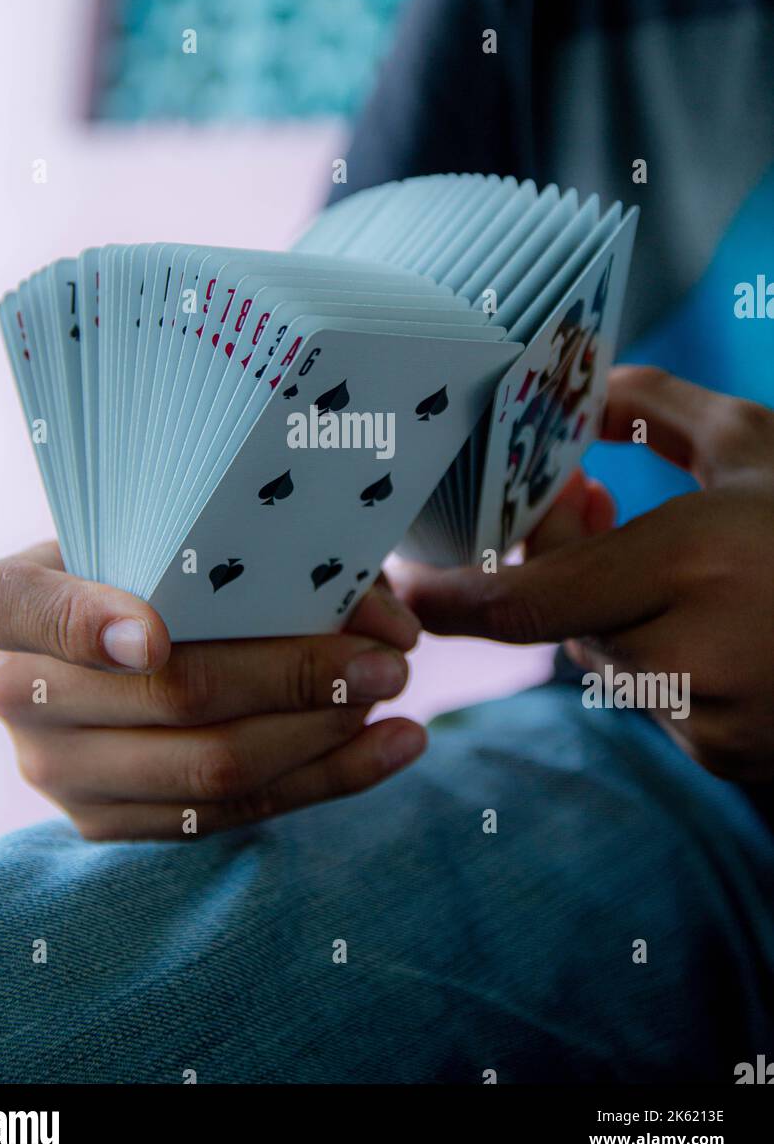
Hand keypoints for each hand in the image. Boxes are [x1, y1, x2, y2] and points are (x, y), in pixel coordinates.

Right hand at [0, 545, 424, 839]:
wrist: (120, 638)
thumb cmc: (159, 565)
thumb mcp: (180, 538)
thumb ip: (266, 557)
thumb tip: (385, 624)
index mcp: (10, 602)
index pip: (12, 608)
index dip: (83, 622)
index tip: (158, 634)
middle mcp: (15, 692)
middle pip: (167, 695)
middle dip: (292, 676)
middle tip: (385, 658)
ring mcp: (58, 772)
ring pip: (211, 768)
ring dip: (322, 733)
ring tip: (393, 689)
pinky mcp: (111, 825)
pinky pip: (231, 815)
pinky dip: (328, 779)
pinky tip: (395, 744)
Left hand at [394, 366, 773, 781]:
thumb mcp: (756, 439)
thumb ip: (651, 409)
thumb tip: (575, 387)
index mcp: (693, 564)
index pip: (528, 603)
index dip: (454, 600)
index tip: (404, 584)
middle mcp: (696, 654)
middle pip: (562, 627)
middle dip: (555, 571)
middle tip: (574, 506)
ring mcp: (716, 720)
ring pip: (606, 665)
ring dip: (611, 612)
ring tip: (665, 552)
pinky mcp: (732, 757)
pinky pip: (653, 700)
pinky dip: (656, 653)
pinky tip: (707, 612)